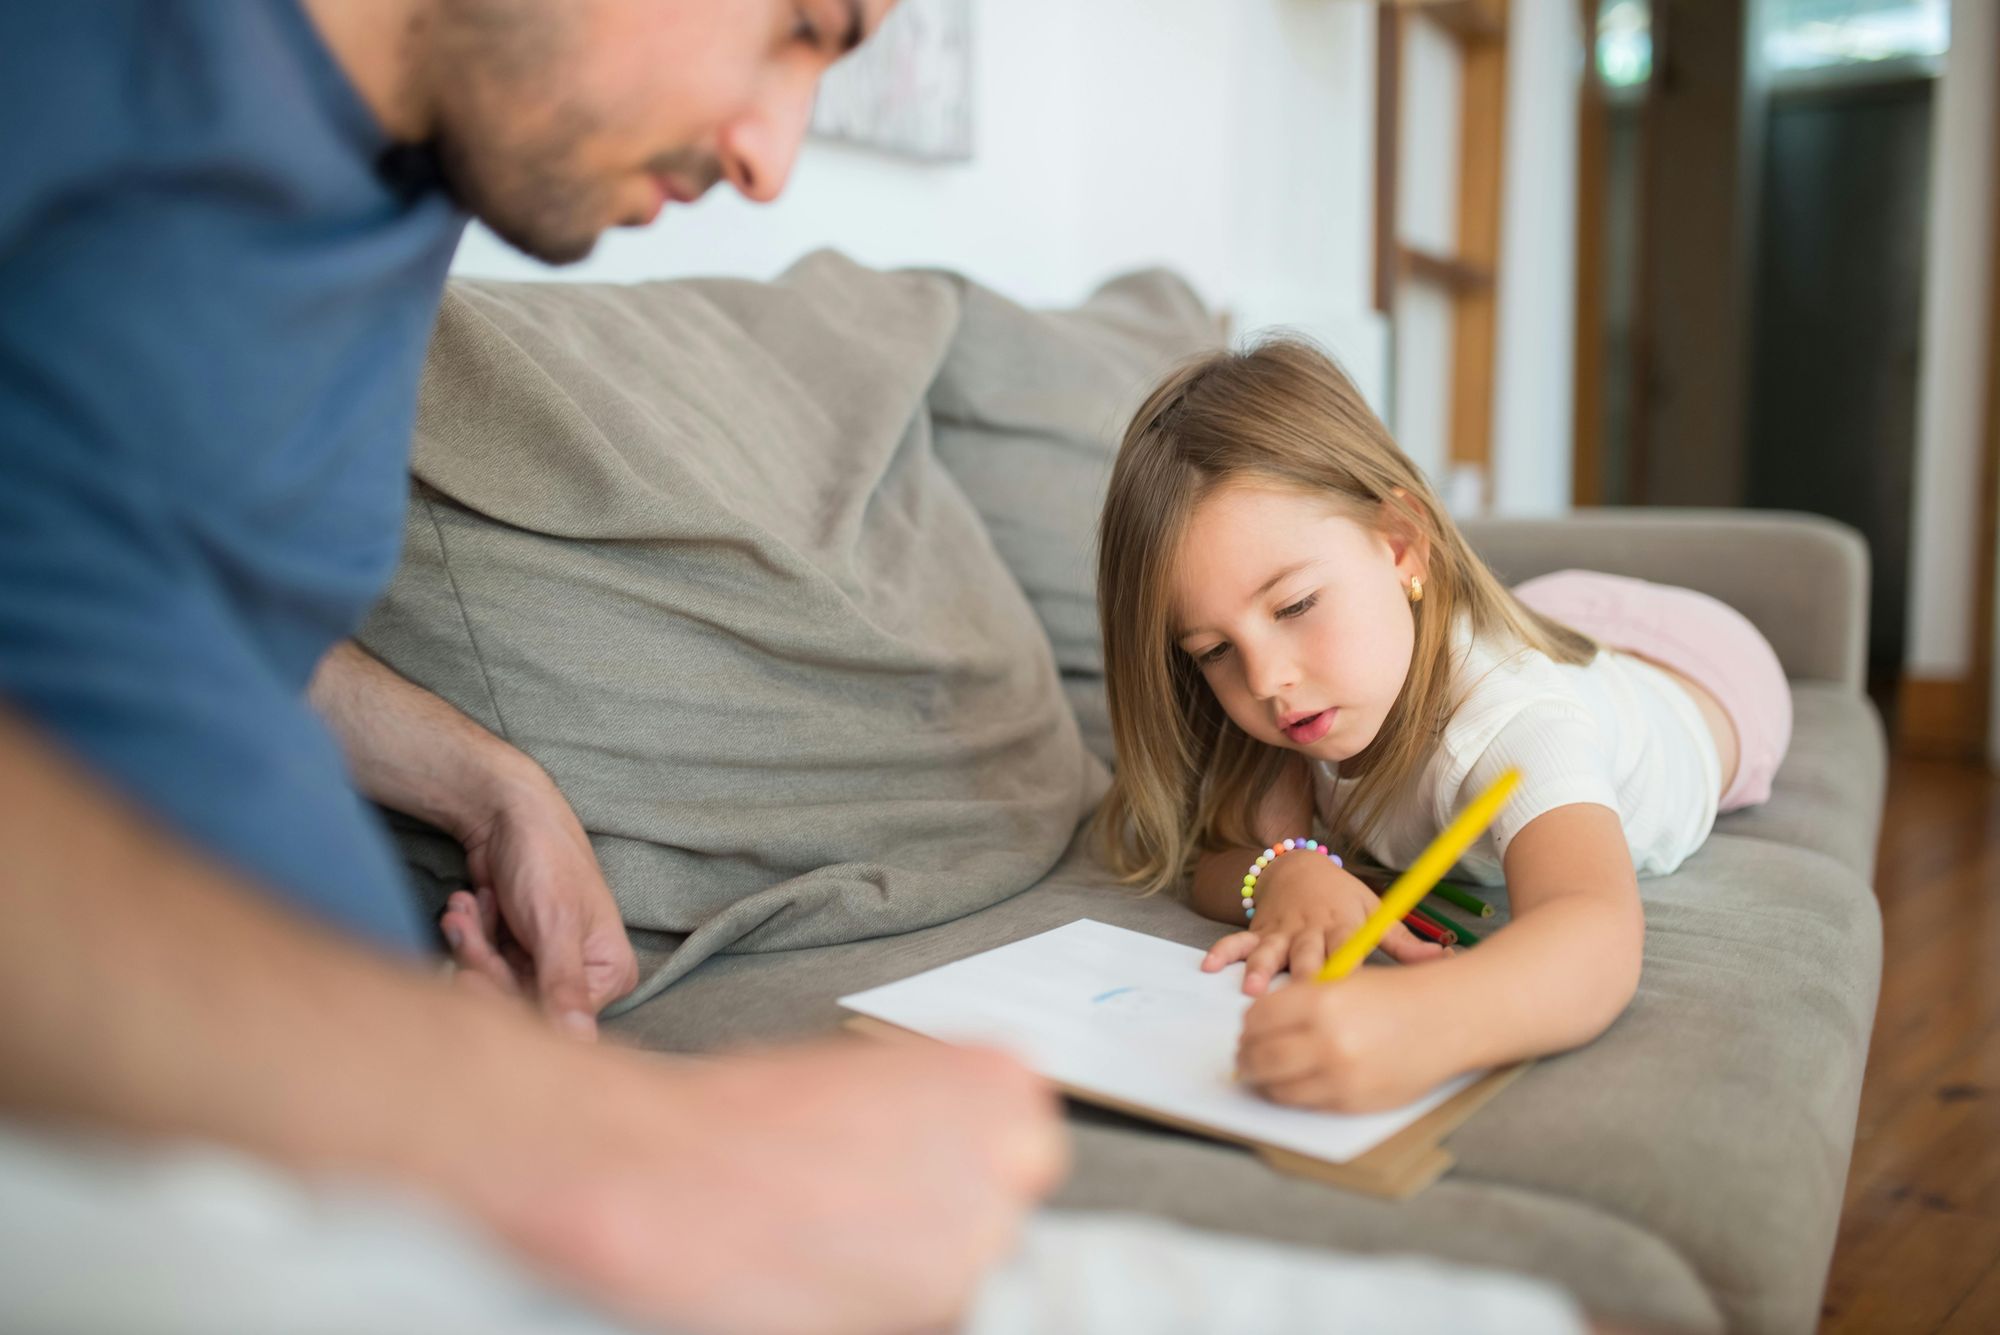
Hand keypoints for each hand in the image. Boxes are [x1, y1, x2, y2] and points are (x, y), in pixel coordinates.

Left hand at [440, 773, 636, 1038]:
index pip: (555, 1018)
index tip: (470, 975)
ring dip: (472, 945)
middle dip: (484, 964)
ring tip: (464, 906)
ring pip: (496, 985)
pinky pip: (484, 965)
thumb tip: (580, 1045)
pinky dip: (471, 934)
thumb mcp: (555, 924)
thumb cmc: (545, 859)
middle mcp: (583, 974)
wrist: (507, 811)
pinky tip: (470, 903)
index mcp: (609, 973)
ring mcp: (546, 963)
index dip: (508, 1000)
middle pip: (521, 1003)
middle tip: (463, 927)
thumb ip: (563, 986)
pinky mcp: (516, 950)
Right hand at [478, 1037, 1067, 1334]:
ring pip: (963, 1272)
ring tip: (826, 1231)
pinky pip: (920, 1312)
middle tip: (862, 1200)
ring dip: (907, 1263)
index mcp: (998, 1081)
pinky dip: (876, 1302)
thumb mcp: (860, 1074)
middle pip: (1003, 1212)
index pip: (1026, 1142)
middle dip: (941, 1214)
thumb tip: (951, 1155)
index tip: (921, 1166)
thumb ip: (930, 1115)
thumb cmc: (734, 1113)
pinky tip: (816, 1265)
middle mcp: (1005, 1155)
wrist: (654, 1166)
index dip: (964, 1162)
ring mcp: (975, 1239)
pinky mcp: (930, 1306)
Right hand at [1201, 856, 1444, 994]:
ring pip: (1270, 951)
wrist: (1298, 864)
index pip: (1346, 950)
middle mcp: (1310, 929)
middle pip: (1307, 955)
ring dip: (1260, 969)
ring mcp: (1281, 930)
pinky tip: (1209, 966)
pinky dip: (1223, 952)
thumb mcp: (1375, 913)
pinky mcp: (1258, 930)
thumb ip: (1405, 943)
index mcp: (1342, 926)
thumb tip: (1447, 958)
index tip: (1347, 996)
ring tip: (1251, 989)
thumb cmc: (1343, 898)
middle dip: (1303, 976)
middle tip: (1300, 1002)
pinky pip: (1238, 941)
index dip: (1346, 971)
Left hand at [1235, 965, 1441, 1111]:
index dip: (1247, 1026)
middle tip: (1244, 1057)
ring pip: (1276, 1086)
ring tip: (1264, 1073)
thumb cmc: (1393, 997)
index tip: (1247, 1030)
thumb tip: (1255, 1029)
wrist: (1446, 1019)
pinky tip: (1293, 1085)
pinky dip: (1290, 1096)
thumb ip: (1298, 1004)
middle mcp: (1327, 1039)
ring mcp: (1339, 1075)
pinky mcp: (1352, 1102)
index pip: (1256, 1019)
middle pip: (1259, 1056)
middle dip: (1246, 1058)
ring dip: (1263, 1080)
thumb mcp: (1340, 983)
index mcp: (1320, 1001)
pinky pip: (1303, 1104)